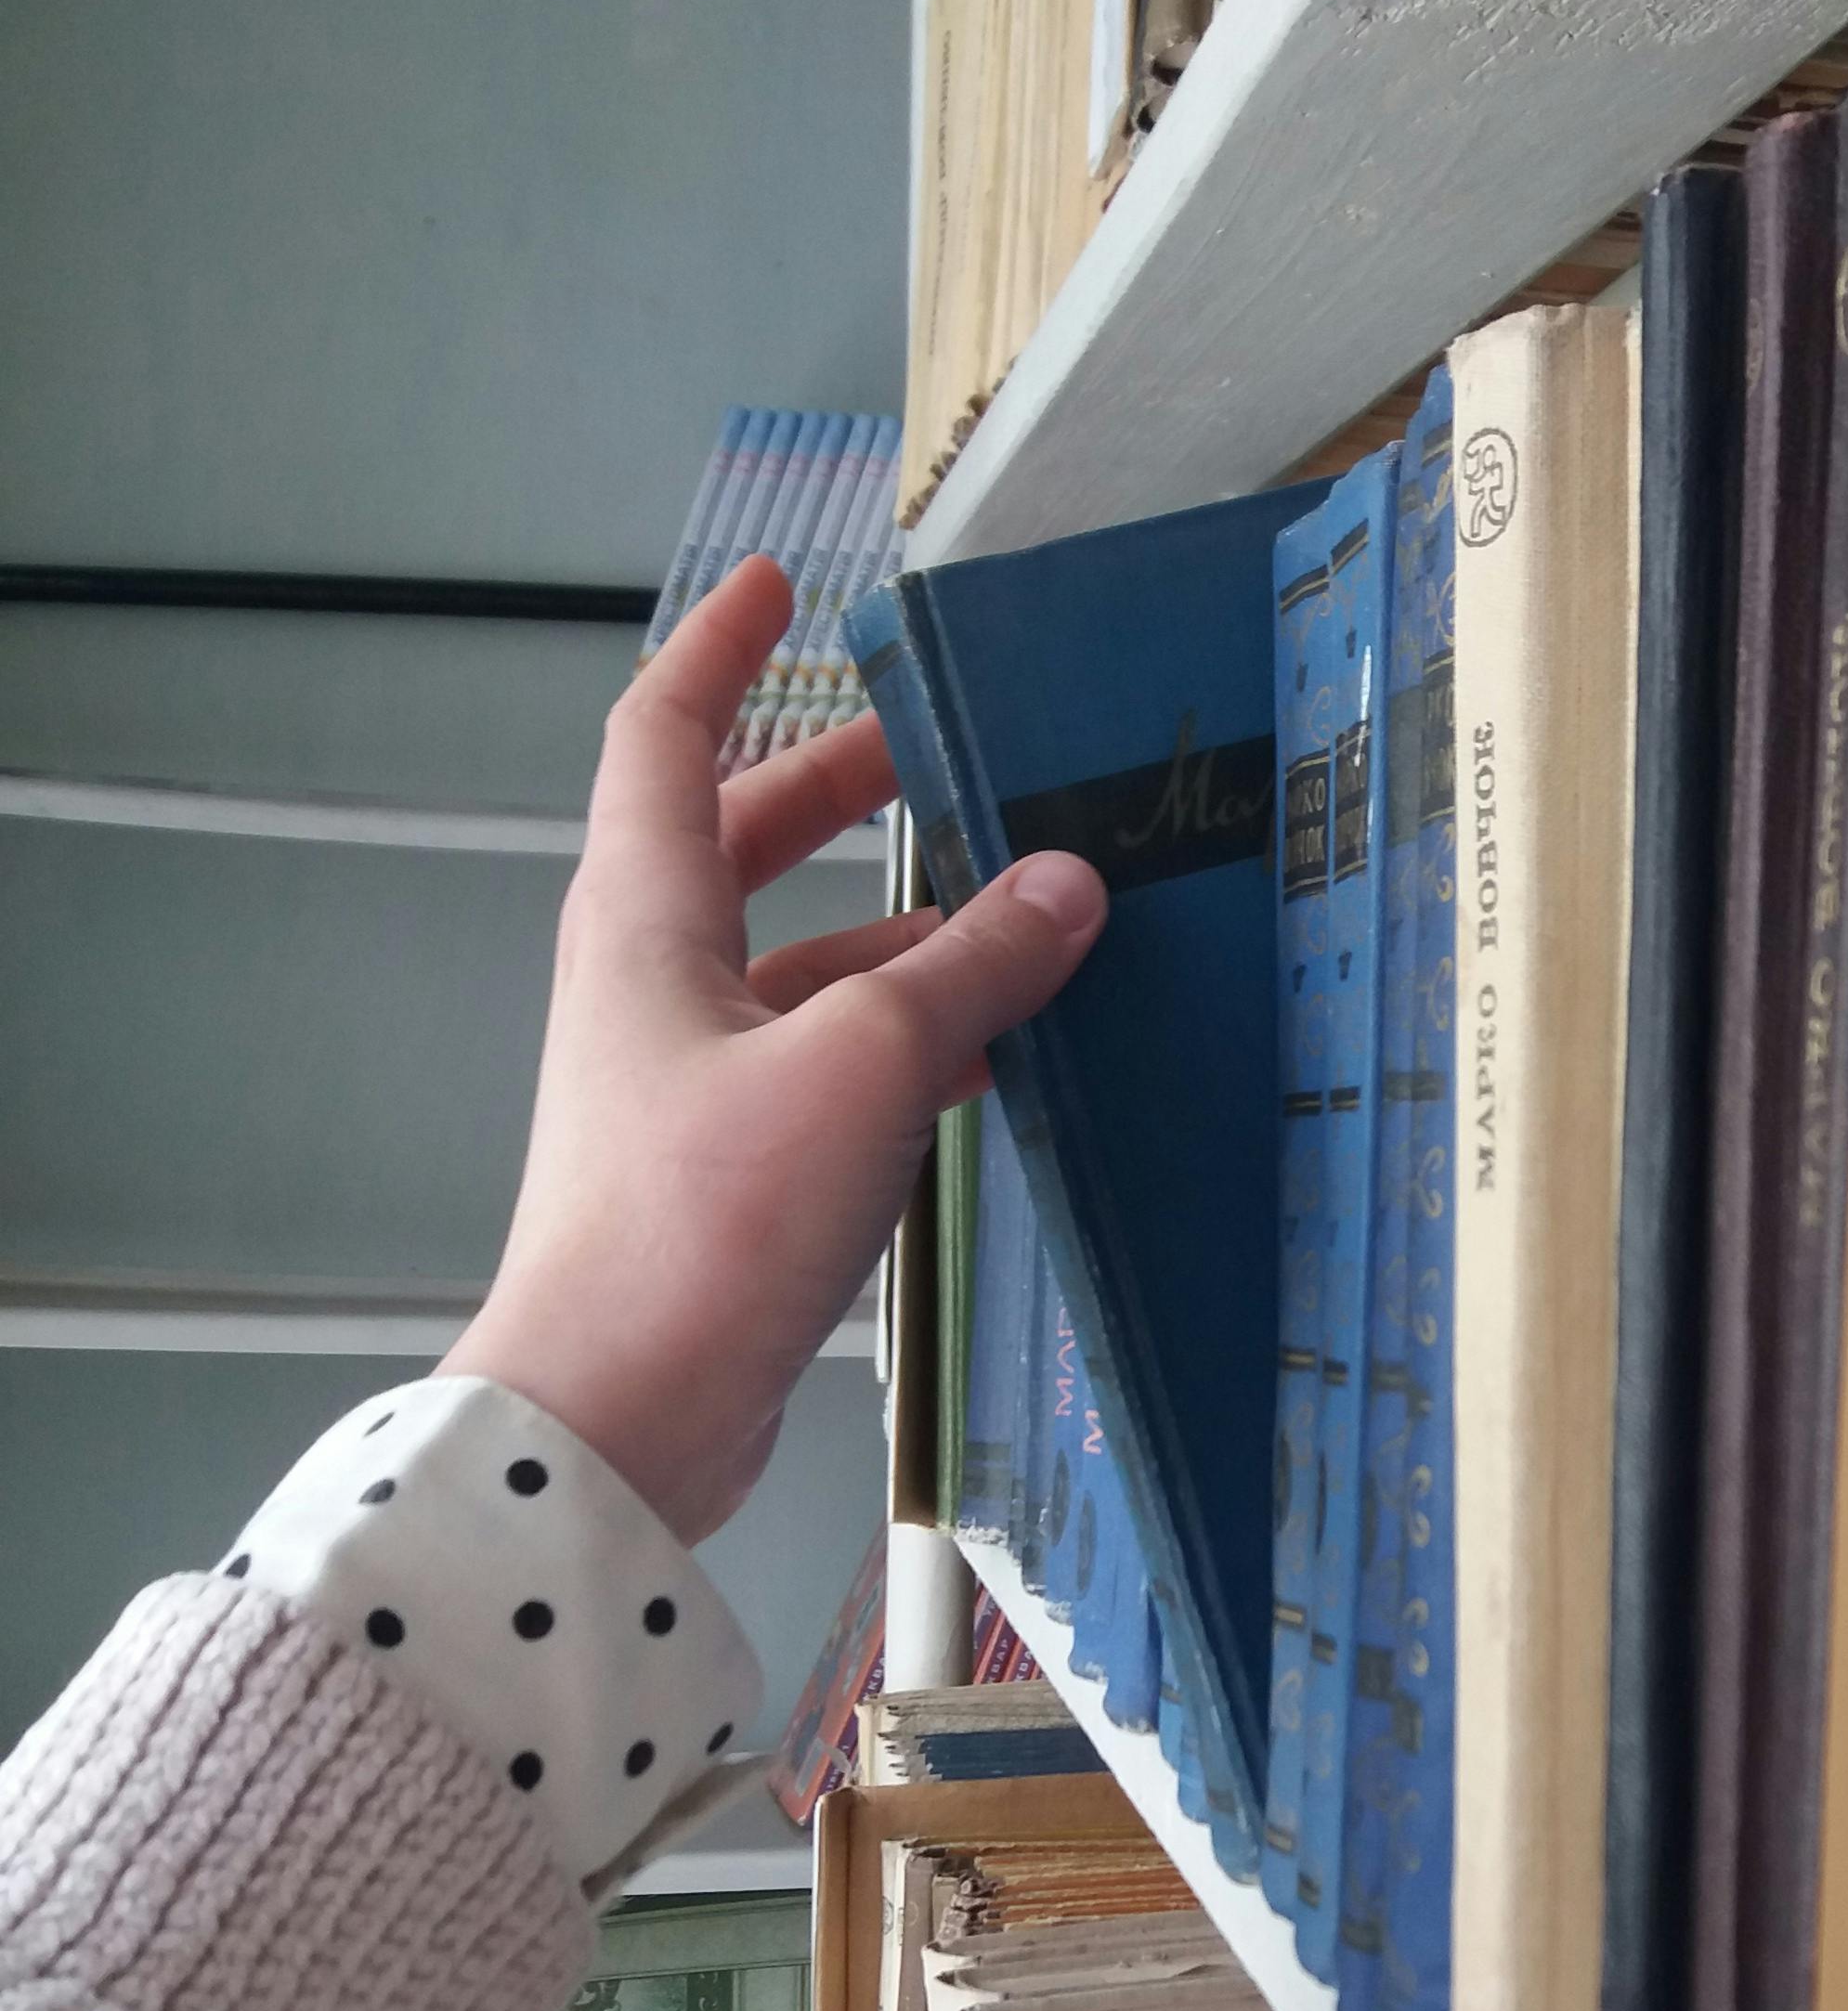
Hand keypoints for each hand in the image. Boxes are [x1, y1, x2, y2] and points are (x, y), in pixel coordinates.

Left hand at [443, 552, 1103, 1541]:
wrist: (617, 1422)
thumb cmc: (701, 1222)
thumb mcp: (861, 1065)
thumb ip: (971, 968)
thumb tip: (1066, 884)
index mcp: (645, 921)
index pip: (664, 738)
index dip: (719, 652)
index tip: (778, 587)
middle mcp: (654, 987)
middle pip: (740, 845)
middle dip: (839, 788)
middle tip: (941, 750)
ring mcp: (689, 1084)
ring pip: (801, 967)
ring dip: (903, 935)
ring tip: (1028, 917)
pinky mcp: (731, 1173)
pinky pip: (830, 1067)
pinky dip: (911, 1043)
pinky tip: (1001, 1055)